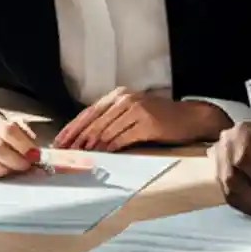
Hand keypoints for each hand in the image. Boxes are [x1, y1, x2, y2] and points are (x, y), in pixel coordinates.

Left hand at [53, 89, 230, 151]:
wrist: (190, 118)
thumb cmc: (161, 118)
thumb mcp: (133, 113)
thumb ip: (113, 120)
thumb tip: (87, 139)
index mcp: (119, 95)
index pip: (89, 112)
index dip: (72, 128)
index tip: (60, 141)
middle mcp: (125, 98)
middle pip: (94, 121)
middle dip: (76, 138)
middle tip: (64, 152)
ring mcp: (136, 109)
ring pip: (106, 130)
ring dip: (91, 145)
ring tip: (78, 156)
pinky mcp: (147, 123)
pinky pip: (122, 138)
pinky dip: (110, 147)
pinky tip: (101, 154)